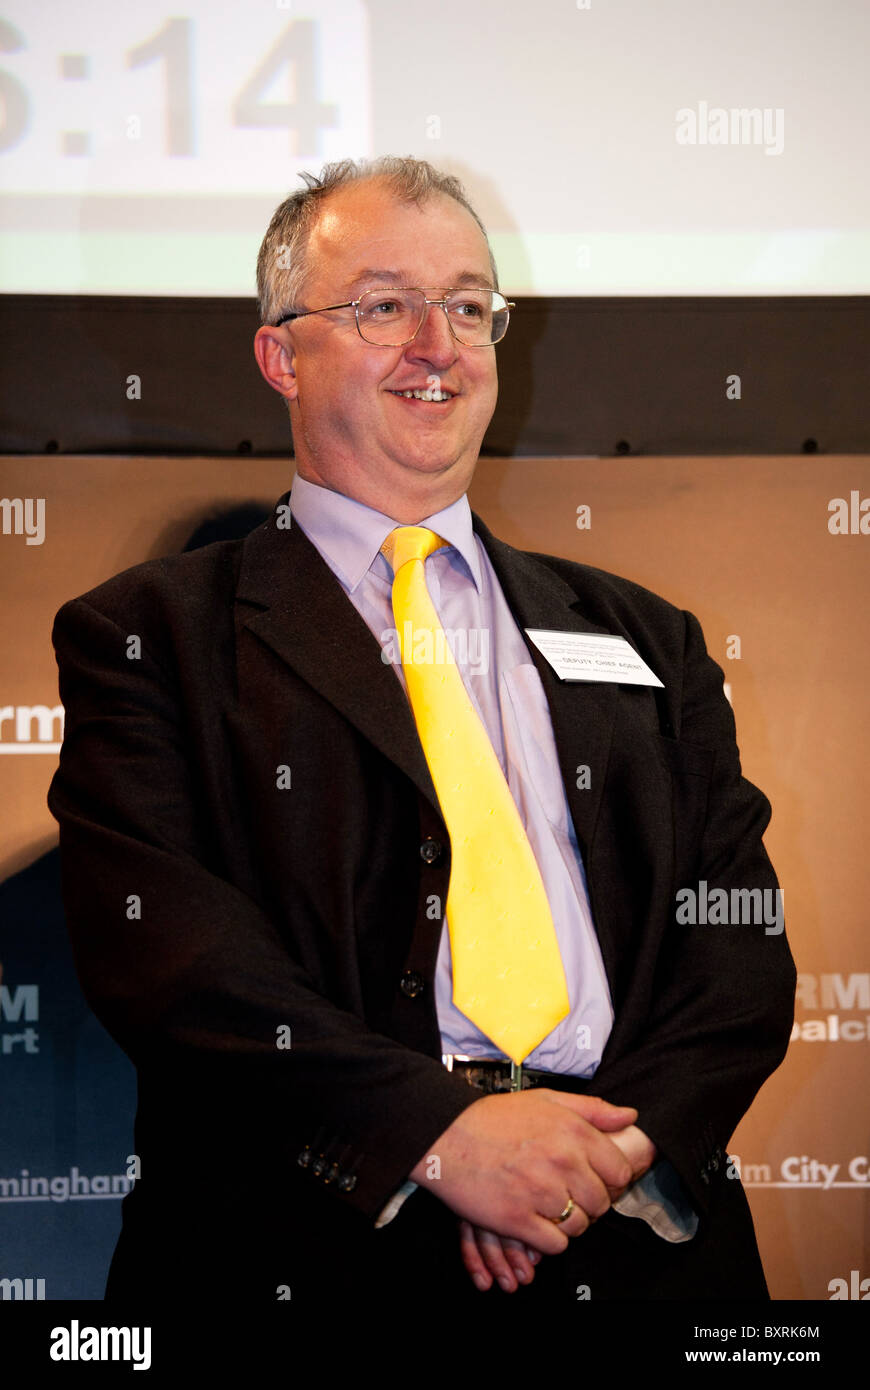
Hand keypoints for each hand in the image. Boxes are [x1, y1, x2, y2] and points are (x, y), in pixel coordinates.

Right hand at [456, 1122, 657, 1291]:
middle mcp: (562, 1161)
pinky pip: (555, 1244)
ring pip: (579, 1226)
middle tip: (566, 1195)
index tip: (594, 1179)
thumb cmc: (493, 1118)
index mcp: (573, 1131)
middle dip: (588, 1202)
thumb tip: (629, 1116)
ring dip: (568, 1223)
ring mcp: (541, 1192)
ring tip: (547, 1208)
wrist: (446, 1137)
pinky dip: (548, 1240)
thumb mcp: (546, 1100)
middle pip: (601, 1203)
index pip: (619, 1172)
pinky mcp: (518, 1220)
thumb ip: (592, 1109)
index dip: (609, 1179)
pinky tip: (534, 1221)